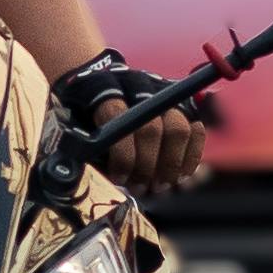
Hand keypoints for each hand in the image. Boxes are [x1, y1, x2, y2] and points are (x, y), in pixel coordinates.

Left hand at [53, 50, 206, 198]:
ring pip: (179, 129)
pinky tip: (179, 176)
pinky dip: (191, 157)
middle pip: (152, 127)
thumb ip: (88, 145)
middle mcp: (139, 84)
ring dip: (171, 164)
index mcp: (105, 86)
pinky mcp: (183, 103)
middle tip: (140, 188)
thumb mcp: (76, 124)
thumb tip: (105, 177)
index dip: (122, 154)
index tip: (119, 178)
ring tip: (160, 186)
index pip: (119, 118)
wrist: (99, 85)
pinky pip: (196, 130)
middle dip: (147, 165)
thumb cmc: (85, 113)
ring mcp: (165, 92)